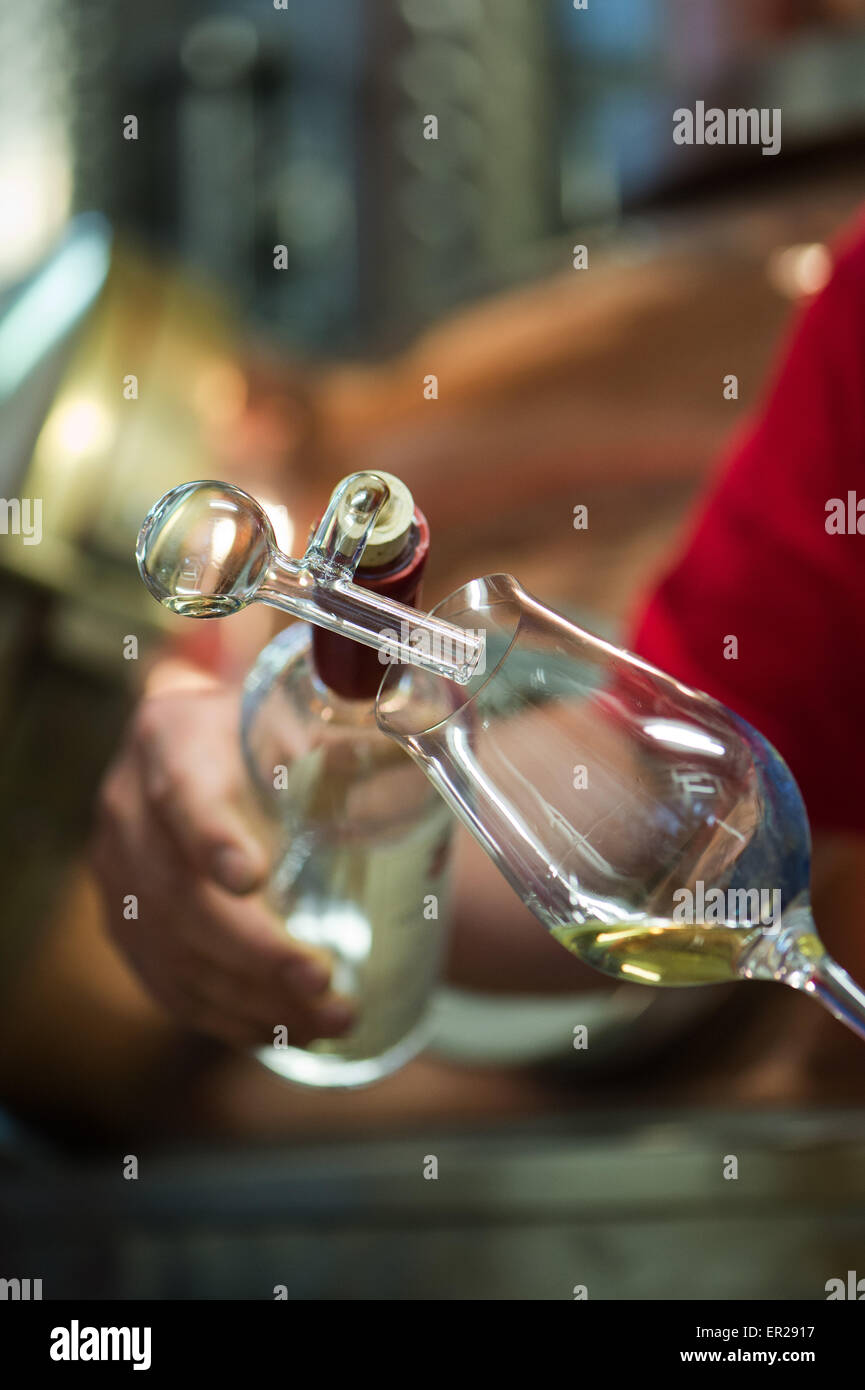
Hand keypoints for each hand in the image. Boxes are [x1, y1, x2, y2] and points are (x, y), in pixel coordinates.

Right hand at [91, 682, 354, 1048]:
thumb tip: (418, 752)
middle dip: (254, 949)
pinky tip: (288, 1030)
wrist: (192, 750)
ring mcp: (118, 873)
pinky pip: (169, 985)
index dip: (212, 839)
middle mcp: (128, 808)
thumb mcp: (294, 710)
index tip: (255, 879)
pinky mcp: (125, 926)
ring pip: (173, 954)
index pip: (182, 794)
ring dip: (254, 999)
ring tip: (333, 1019)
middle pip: (177, 895)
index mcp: (170, 740)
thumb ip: (346, 730)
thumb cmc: (259, 729)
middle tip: (322, 980)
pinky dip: (231, 1016)